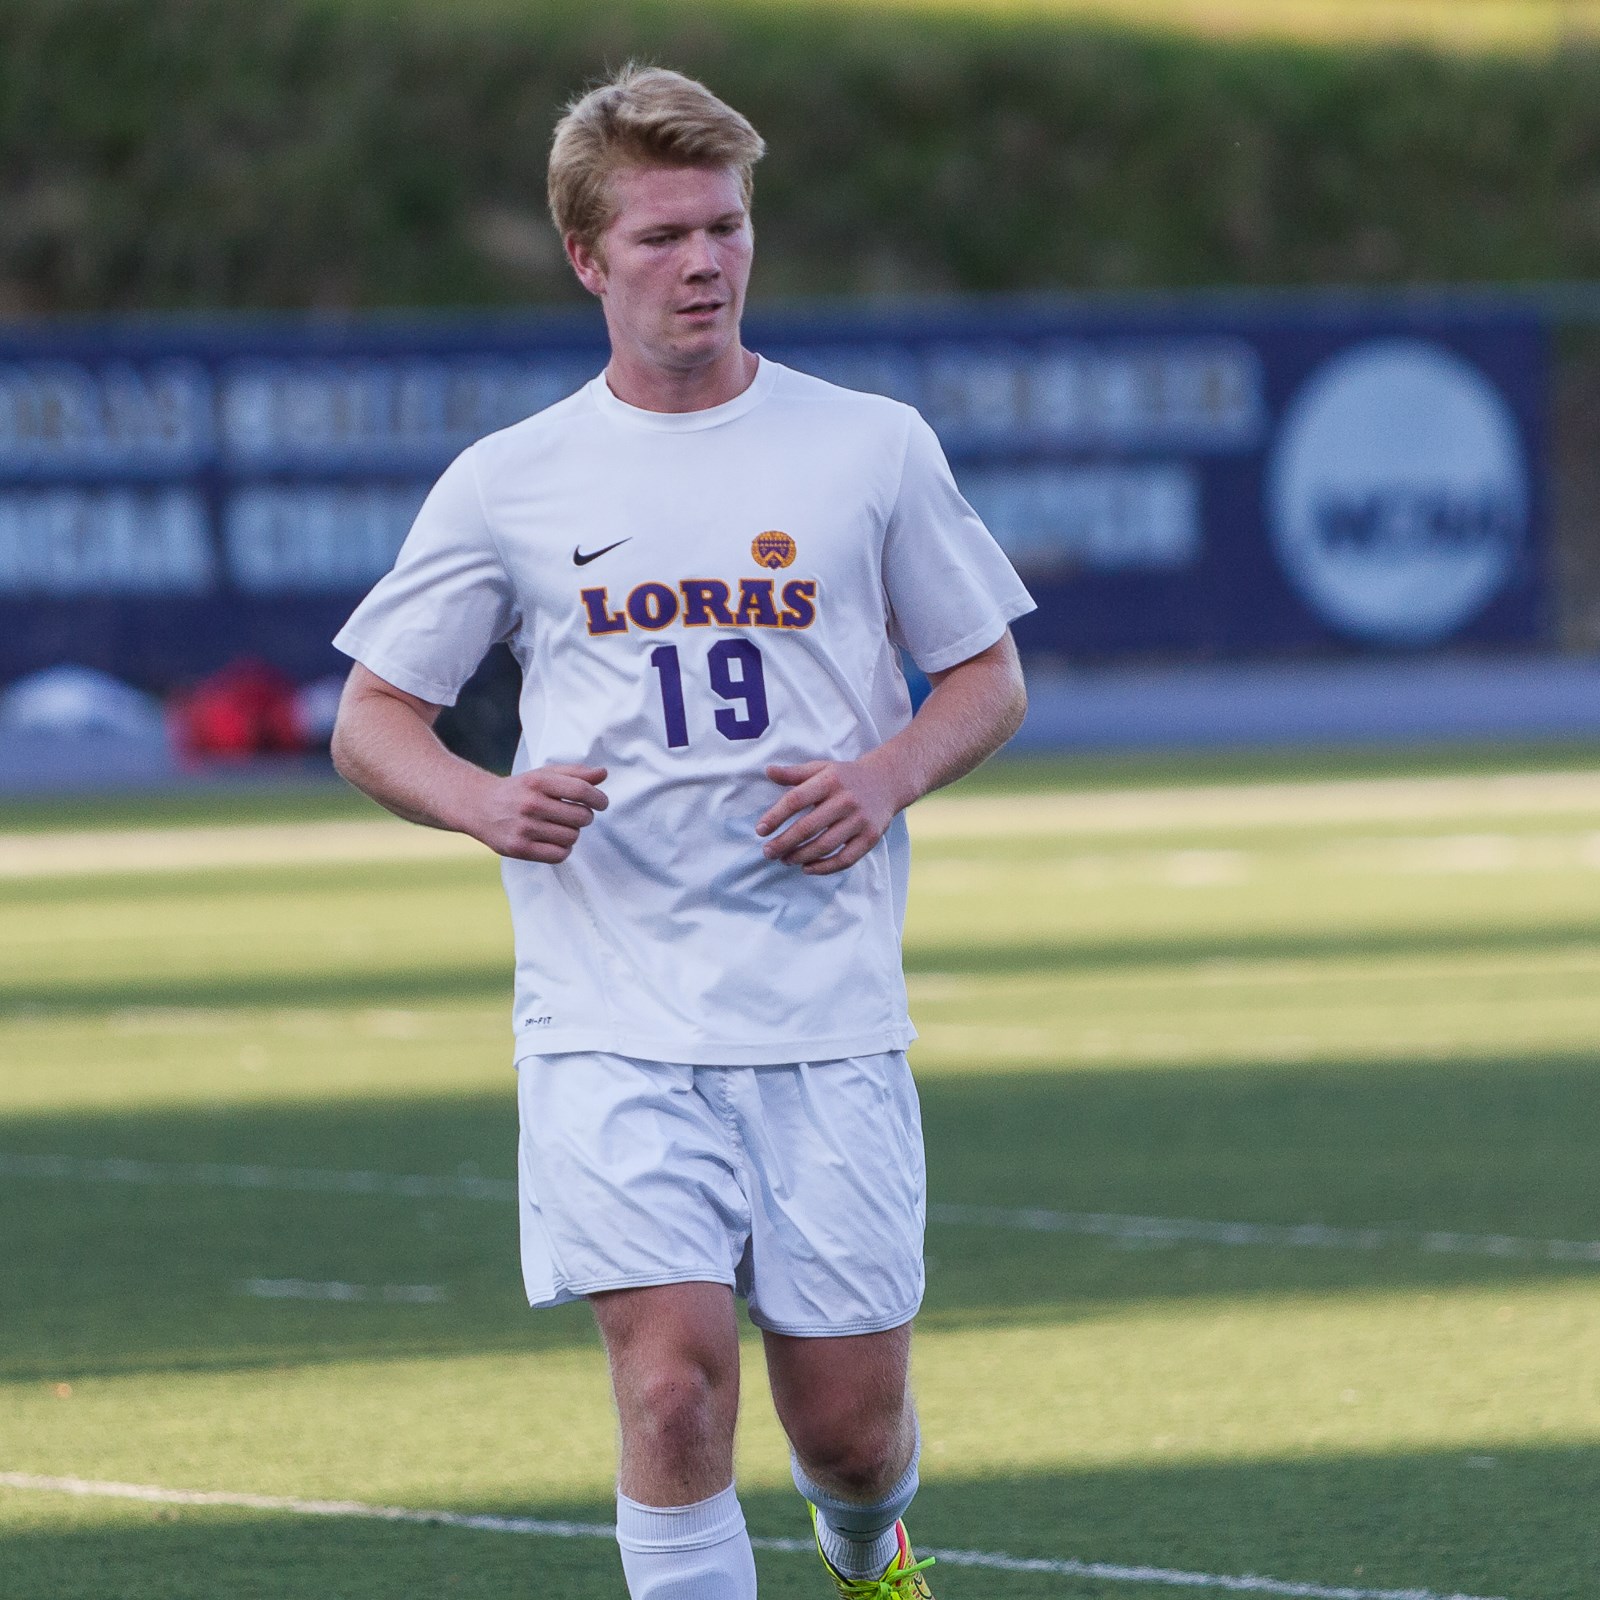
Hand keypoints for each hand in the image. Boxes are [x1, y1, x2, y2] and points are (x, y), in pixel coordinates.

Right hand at [468, 764, 607, 863]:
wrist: (479, 806)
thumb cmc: (519, 790)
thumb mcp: (543, 775)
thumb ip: (574, 773)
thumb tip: (603, 774)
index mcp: (537, 781)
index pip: (581, 790)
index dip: (598, 798)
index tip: (601, 803)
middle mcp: (530, 804)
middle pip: (581, 817)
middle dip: (584, 817)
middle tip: (574, 815)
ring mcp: (523, 828)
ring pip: (572, 837)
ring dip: (571, 833)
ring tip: (559, 827)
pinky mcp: (519, 849)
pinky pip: (559, 855)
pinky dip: (562, 849)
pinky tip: (553, 840)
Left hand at [756, 758, 899, 875]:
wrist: (887, 781)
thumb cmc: (846, 776)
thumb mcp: (821, 768)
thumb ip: (794, 773)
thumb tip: (767, 771)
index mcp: (829, 781)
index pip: (796, 800)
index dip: (775, 816)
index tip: (760, 830)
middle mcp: (845, 800)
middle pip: (808, 827)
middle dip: (784, 843)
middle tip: (768, 852)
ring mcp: (860, 820)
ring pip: (824, 845)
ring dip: (800, 856)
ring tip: (784, 859)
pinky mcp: (870, 837)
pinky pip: (845, 859)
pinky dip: (824, 868)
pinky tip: (807, 868)